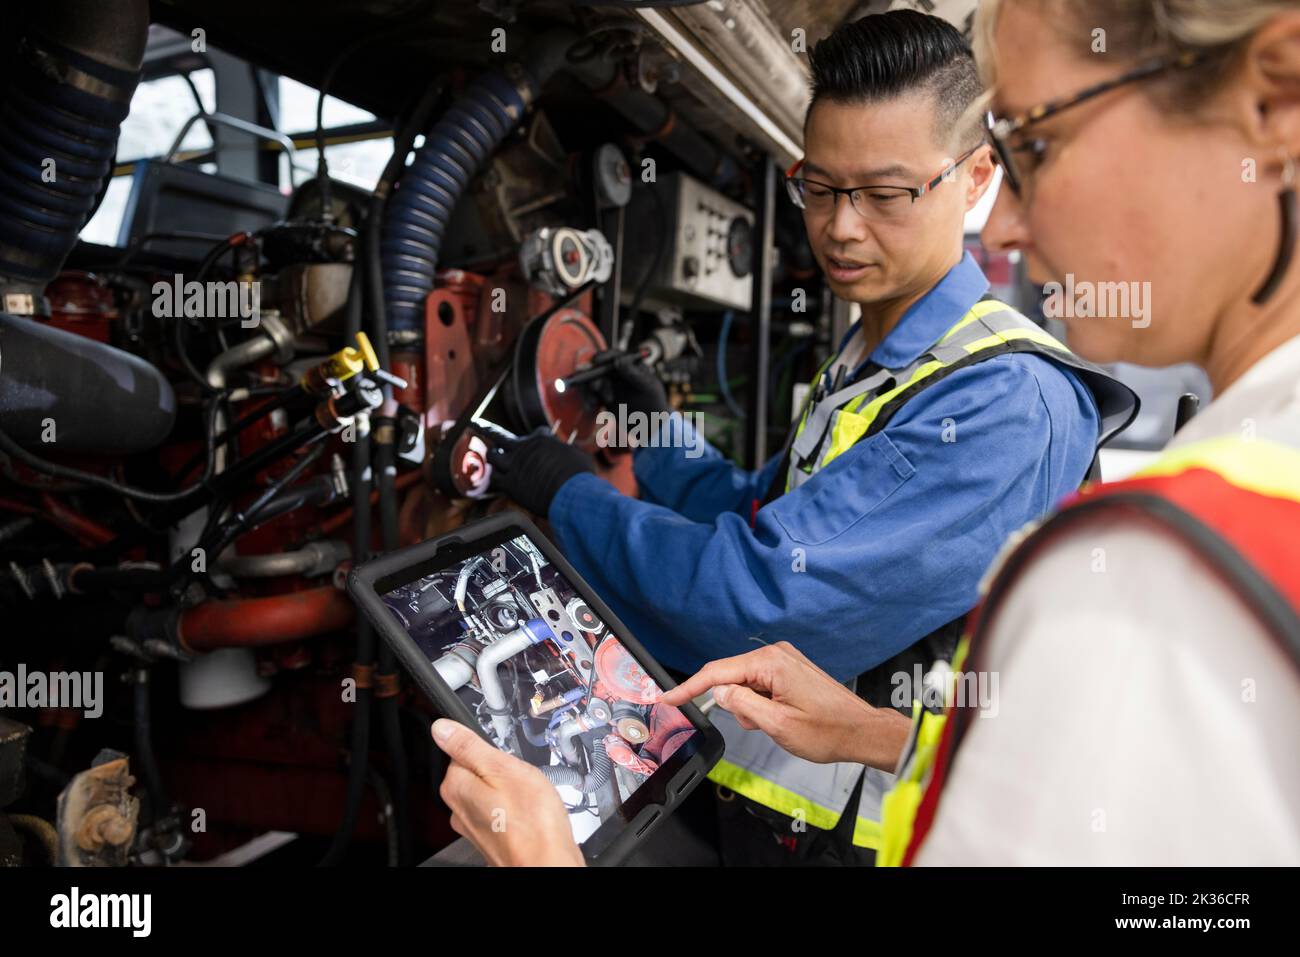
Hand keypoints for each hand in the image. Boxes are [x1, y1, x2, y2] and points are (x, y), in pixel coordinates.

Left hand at [432, 719, 584, 866]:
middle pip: (477, 771)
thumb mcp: (503, 769)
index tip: (506, 755)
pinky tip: (529, 812)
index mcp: (456, 786)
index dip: (489, 748)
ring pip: (490, 791)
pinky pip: (499, 811)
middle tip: (521, 776)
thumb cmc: (532, 823)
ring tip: (528, 797)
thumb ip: (469, 746)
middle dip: (500, 769)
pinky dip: (513, 808)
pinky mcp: (490, 837)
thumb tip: (442, 728)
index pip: (462, 750)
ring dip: (509, 789)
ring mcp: (474, 826)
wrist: (546, 863)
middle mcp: (458, 809)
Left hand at [488, 429, 594, 516]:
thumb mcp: (579, 457)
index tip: (541, 440)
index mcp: (542, 439)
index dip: (539, 436)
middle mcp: (524, 448)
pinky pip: (494, 477)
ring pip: (493, 456)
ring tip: (490, 455)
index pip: (537, 432)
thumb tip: (573, 456)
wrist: (571, 494)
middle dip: (488, 430)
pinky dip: (494, 477)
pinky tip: (495, 478)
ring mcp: (514, 465)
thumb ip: (569, 454)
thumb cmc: (579, 477)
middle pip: (500, 436)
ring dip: (492, 456)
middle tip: (477, 425)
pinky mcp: (510, 484)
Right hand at [583, 350, 668, 416]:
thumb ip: (633, 374)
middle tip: (595, 386)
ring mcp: (609, 384)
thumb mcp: (647, 387)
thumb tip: (618, 360)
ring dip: (589, 390)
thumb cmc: (654, 402)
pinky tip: (590, 406)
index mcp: (629, 365)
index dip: (604, 357)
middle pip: (598, 368)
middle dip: (593, 376)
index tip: (596, 362)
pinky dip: (587, 399)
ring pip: (591, 382)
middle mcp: (617, 372)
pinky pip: (590, 395)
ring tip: (594, 403)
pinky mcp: (602, 397)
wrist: (651, 425)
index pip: (614, 356)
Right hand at [658, 642, 909, 771]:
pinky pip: (759, 685)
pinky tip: (781, 715)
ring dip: (751, 707)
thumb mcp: (777, 725)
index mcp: (771, 662)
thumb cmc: (828, 731)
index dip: (689, 687)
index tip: (668, 698)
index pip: (718, 672)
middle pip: (731, 676)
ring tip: (777, 722)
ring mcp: (784, 660)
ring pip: (745, 684)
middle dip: (735, 704)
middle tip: (759, 725)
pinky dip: (761, 703)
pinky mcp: (789, 670)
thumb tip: (718, 693)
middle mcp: (776, 654)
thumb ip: (742, 706)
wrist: (861, 731)